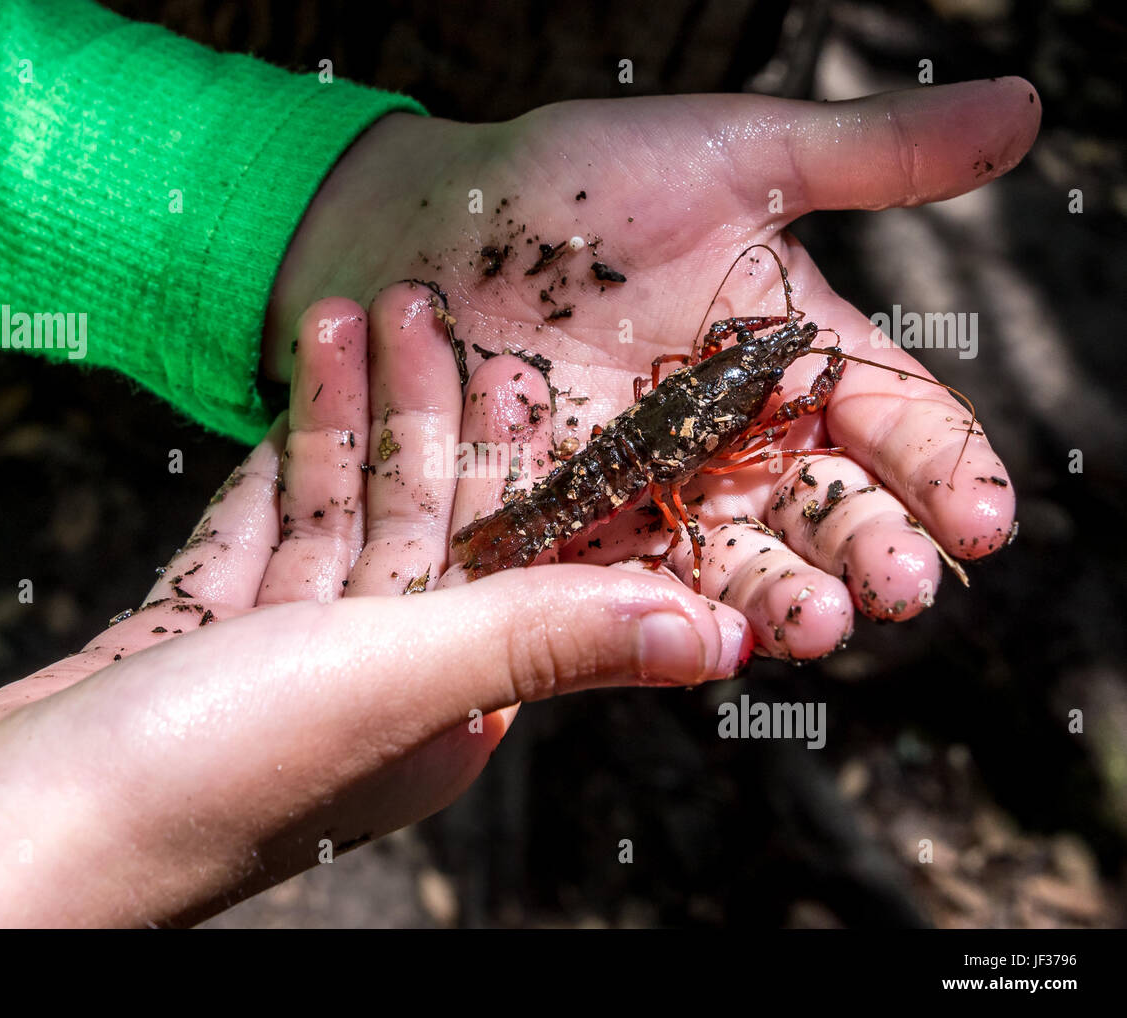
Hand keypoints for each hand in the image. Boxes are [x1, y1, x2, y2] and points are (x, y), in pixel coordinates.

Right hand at [0, 290, 744, 927]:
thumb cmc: (204, 779)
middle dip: (426, 410)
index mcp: (447, 704)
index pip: (516, 561)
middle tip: (430, 298)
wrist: (1, 837)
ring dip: (344, 417)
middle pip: (419, 521)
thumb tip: (714, 634)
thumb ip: (548, 641)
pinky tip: (289, 397)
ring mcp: (280, 663)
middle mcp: (375, 685)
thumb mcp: (395, 685)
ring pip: (332, 516)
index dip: (528, 458)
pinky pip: (254, 534)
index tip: (536, 363)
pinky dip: (272, 464)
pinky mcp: (195, 642)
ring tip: (347, 309)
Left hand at [268, 78, 1039, 658]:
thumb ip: (867, 155)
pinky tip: (708, 642)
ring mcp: (656, 494)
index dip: (945, 471)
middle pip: (825, 513)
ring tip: (822, 623)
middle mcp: (735, 441)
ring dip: (785, 602)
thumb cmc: (573, 185)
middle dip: (870, 552)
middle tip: (903, 584)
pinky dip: (669, 619)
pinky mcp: (575, 536)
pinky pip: (631, 588)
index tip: (987, 518)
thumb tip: (1023, 107)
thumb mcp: (729, 156)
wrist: (424, 230)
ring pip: (739, 566)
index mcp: (791, 357)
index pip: (893, 422)